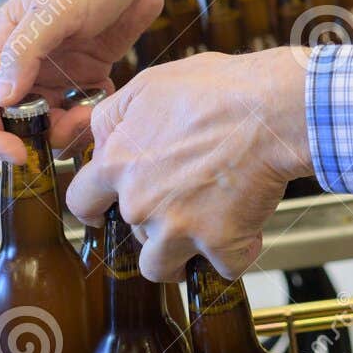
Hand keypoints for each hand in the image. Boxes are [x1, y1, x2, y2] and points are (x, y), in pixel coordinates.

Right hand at [0, 0, 199, 163]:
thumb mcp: (59, 7)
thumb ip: (26, 52)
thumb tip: (0, 99)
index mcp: (6, 40)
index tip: (17, 155)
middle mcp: (28, 59)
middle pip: (15, 117)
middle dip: (36, 136)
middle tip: (70, 131)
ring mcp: (59, 68)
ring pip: (51, 120)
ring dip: (68, 129)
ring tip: (93, 116)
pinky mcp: (89, 72)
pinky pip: (82, 110)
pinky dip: (92, 117)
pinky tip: (108, 101)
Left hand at [65, 46, 312, 280]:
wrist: (271, 111)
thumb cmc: (220, 90)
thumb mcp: (150, 84)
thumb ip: (115, 116)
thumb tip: (101, 136)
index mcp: (118, 165)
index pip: (81, 203)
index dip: (96, 208)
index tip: (106, 212)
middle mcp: (140, 203)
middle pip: (132, 235)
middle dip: (156, 223)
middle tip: (185, 201)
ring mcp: (177, 229)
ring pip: (164, 267)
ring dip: (183, 255)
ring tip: (205, 232)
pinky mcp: (219, 245)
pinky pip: (223, 268)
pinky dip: (236, 254)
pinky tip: (246, 230)